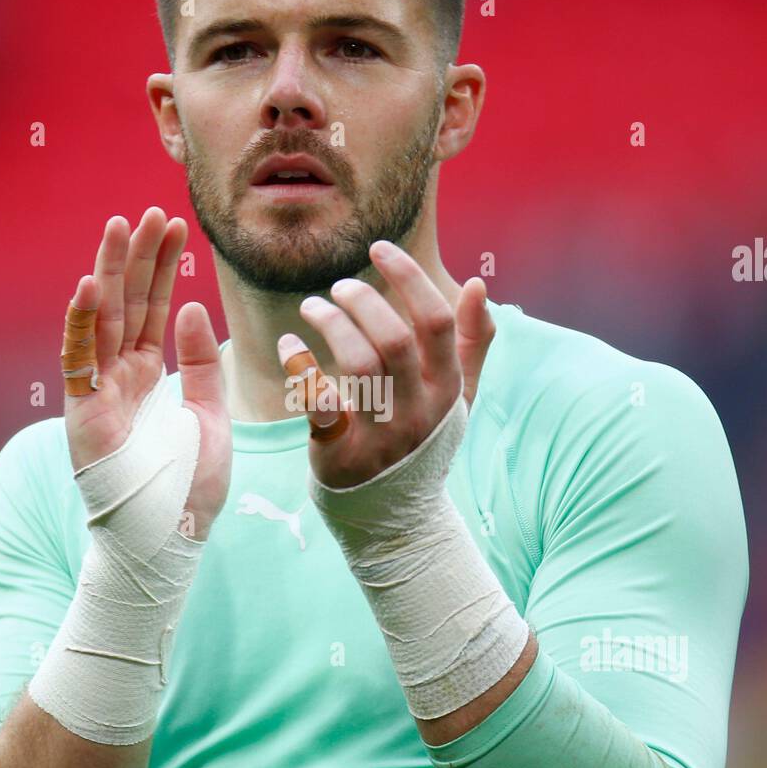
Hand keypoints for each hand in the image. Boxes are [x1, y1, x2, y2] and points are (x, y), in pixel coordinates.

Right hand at [63, 207, 230, 539]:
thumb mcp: (209, 416)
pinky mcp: (82, 413)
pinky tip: (92, 285)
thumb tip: (193, 307)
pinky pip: (78, 359)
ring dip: (110, 272)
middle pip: (128, 305)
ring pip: (103, 320)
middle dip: (139, 258)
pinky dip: (83, 323)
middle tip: (152, 211)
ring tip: (121, 226)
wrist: (169, 541)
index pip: (156, 311)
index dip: (165, 270)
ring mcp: (97, 392)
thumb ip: (200, 364)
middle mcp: (118, 377)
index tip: (178, 228)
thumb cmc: (188, 489)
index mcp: (148, 377)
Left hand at [276, 239, 495, 489]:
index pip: (435, 321)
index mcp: (448, 389)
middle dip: (362, 301)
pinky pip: (319, 403)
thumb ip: (471, 342)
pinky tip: (288, 345)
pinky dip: (300, 366)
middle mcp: (419, 412)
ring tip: (311, 307)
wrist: (394, 519)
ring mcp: (382, 436)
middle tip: (338, 286)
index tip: (378, 248)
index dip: (408, 277)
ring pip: (358, 366)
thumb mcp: (457, 398)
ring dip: (330, 325)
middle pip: (394, 339)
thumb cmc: (422, 443)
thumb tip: (477, 284)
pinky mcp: (342, 455)